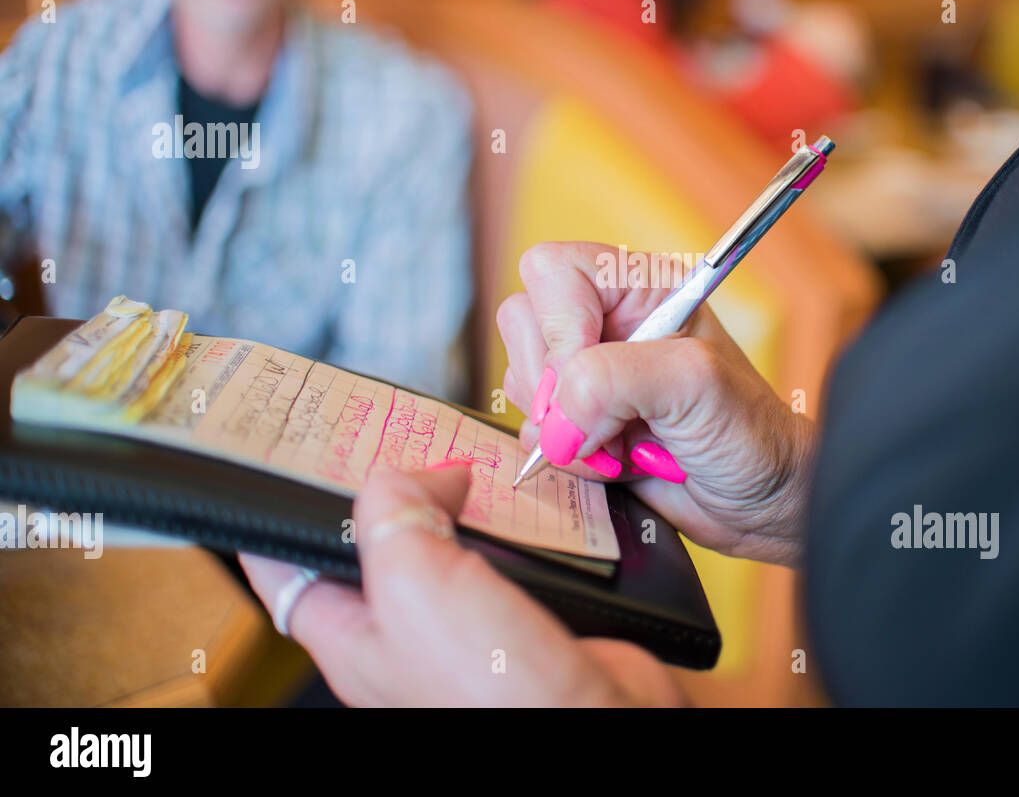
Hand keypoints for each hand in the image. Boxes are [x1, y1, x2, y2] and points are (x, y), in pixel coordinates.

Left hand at [239, 463, 684, 706]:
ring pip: (446, 538)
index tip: (280, 456)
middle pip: (374, 539)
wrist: (603, 718)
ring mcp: (465, 621)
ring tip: (466, 458)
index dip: (277, 509)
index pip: (285, 563)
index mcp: (351, 636)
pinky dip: (518, 519)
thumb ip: (393, 510)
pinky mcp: (523, 611)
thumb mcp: (413, 583)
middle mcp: (404, 631)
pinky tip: (526, 500)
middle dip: (384, 487)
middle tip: (393, 438)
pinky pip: (509, 550)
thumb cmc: (494, 695)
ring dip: (460, 499)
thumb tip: (422, 474)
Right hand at [498, 241, 817, 566]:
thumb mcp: (695, 386)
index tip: (585, 380)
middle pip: (524, 324)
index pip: (554, 271)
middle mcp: (608, 322)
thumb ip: (615, 380)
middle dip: (558, 387)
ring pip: (524, 383)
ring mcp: (589, 374)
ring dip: (567, 429)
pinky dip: (568, 457)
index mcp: (640, 287)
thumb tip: (556, 416)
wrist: (763, 500)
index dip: (560, 327)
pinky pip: (533, 432)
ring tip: (626, 444)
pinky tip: (616, 463)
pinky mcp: (579, 423)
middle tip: (611, 421)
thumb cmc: (752, 433)